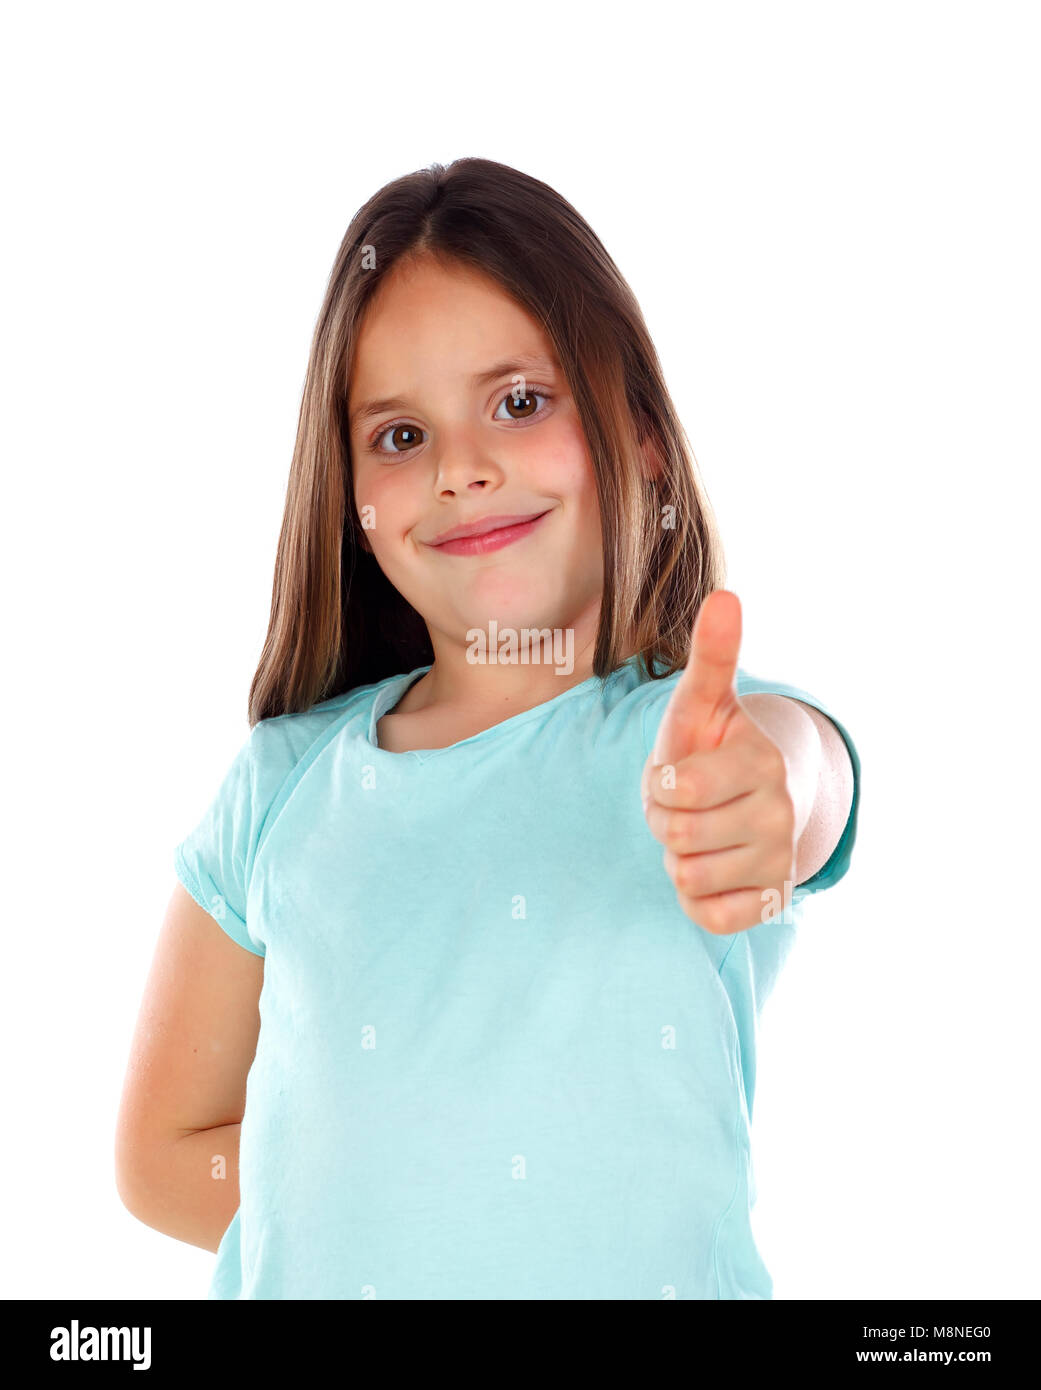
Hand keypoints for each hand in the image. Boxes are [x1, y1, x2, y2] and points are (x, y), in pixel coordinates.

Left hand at [640, 590, 797, 934]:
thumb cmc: (706, 749)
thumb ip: (713, 655)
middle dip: (666, 823)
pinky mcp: (771, 904)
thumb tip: (726, 595)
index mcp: (761, 761)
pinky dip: (698, 900)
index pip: (677, 789)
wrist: (736, 807)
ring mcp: (780, 861)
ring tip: (701, 836)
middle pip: (678, 835)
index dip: (662, 784)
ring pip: (689, 878)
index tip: (681, 774)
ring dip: (680, 860)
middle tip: (687, 809)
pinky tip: (715, 871)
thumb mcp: (700, 703)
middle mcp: (781, 812)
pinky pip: (710, 917)